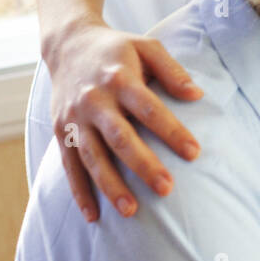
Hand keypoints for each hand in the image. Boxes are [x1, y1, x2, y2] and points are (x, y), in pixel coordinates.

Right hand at [46, 21, 203, 221]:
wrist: (68, 45)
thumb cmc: (116, 50)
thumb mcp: (146, 47)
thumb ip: (172, 71)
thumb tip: (197, 95)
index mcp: (119, 78)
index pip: (149, 108)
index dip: (172, 131)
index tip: (194, 153)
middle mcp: (95, 99)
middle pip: (120, 137)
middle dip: (143, 164)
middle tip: (166, 189)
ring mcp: (75, 118)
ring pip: (93, 157)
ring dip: (110, 185)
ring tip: (131, 211)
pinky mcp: (62, 132)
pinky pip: (70, 166)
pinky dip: (79, 192)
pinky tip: (93, 216)